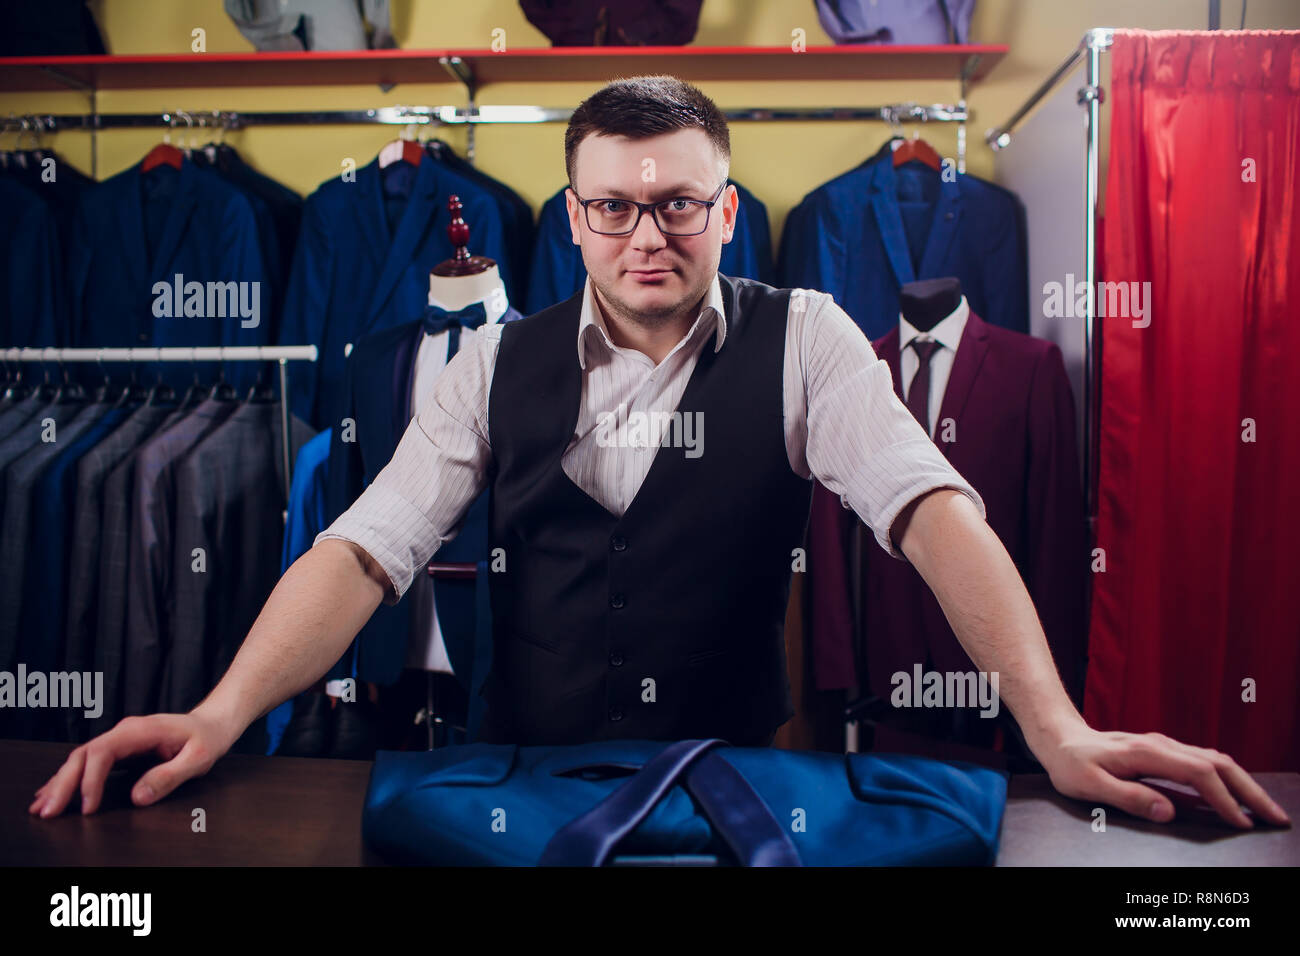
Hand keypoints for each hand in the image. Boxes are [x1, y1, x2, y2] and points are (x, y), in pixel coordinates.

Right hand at [28, 710, 236, 816]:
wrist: (213, 723)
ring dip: (61, 782)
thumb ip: (169, 775)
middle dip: (63, 783)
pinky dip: (70, 778)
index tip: (88, 807)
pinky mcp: (120, 749)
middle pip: (83, 755)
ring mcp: (120, 739)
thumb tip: (138, 796)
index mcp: (140, 730)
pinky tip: (54, 792)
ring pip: (81, 758)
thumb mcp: (198, 758)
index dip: (91, 780)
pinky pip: (89, 763)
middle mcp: (124, 731)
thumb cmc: (208, 738)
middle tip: (47, 812)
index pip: (103, 752)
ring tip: (42, 807)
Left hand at [1036, 722, 1290, 828]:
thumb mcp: (1089, 785)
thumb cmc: (1070, 763)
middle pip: (1218, 763)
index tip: (1241, 823)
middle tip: (1276, 817)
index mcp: (1147, 753)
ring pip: (1216, 761)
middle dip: (1250, 791)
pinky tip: (1236, 795)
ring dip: (1244, 784)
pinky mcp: (1164, 752)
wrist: (1058, 737)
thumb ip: (1128, 797)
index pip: (1199, 774)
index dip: (1223, 799)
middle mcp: (1162, 745)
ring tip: (1265, 810)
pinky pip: (1204, 763)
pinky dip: (1228, 779)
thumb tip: (1167, 811)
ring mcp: (1165, 746)